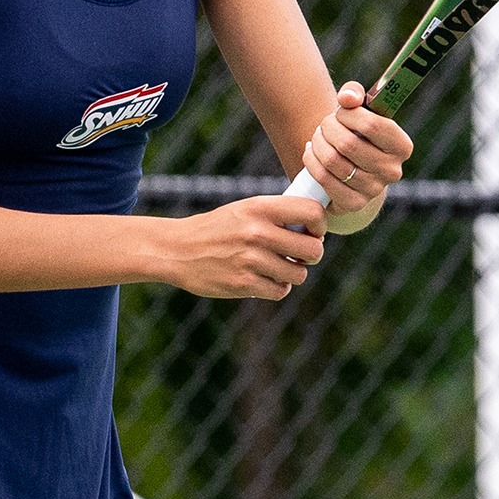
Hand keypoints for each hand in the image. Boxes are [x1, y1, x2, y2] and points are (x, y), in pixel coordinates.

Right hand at [164, 195, 325, 299]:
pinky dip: (277, 287)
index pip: (312, 212)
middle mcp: (257, 232)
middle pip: (314, 250)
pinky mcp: (244, 284)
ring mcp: (251, 259)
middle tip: (298, 254)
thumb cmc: (218, 228)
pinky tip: (264, 279)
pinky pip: (280, 290)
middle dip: (311, 255)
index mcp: (260, 208)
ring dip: (293, 273)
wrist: (178, 249)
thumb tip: (316, 227)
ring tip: (277, 267)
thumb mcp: (245, 209)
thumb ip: (277, 215)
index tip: (312, 232)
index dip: (320, 225)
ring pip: (299, 274)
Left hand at [303, 81, 411, 220]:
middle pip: (348, 144)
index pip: (372, 125)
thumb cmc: (357, 132)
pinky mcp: (353, 203)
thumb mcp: (360, 109)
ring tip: (317, 137)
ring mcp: (374, 190)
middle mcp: (393, 171)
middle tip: (324, 125)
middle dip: (327, 129)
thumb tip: (347, 98)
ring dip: (317, 144)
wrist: (352, 167)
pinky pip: (324, 179)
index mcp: (402, 146)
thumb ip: (354, 94)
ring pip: (333, 161)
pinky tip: (311, 153)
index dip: (347, 115)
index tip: (340, 112)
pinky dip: (311, 162)